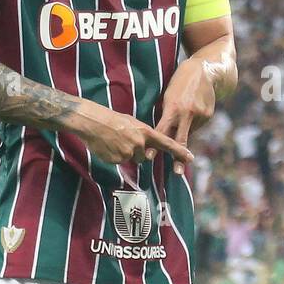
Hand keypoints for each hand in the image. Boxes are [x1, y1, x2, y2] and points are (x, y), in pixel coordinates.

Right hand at [68, 98, 192, 166]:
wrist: (93, 122)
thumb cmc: (112, 120)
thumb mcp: (133, 123)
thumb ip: (143, 136)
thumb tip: (147, 150)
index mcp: (145, 132)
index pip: (167, 143)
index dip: (179, 151)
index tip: (191, 157)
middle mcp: (140, 144)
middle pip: (144, 157)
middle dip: (137, 153)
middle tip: (124, 140)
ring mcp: (128, 153)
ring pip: (131, 160)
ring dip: (125, 154)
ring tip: (115, 142)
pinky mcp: (117, 160)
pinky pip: (120, 162)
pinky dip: (115, 157)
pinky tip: (108, 147)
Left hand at [155, 56, 217, 173]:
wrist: (206, 70)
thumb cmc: (181, 80)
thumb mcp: (169, 94)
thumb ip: (167, 112)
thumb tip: (160, 131)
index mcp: (174, 107)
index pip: (163, 131)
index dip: (156, 144)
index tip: (150, 156)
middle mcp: (188, 113)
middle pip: (181, 140)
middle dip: (178, 157)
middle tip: (178, 172)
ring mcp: (200, 115)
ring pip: (189, 132)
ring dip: (183, 134)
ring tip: (183, 122)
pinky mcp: (208, 115)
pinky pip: (196, 126)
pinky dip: (191, 125)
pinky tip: (191, 114)